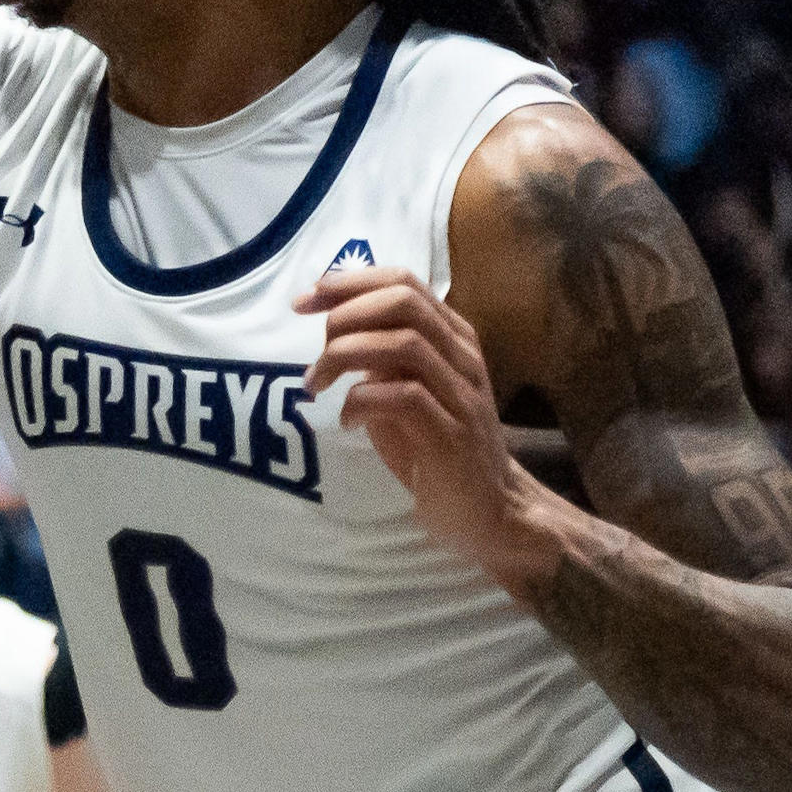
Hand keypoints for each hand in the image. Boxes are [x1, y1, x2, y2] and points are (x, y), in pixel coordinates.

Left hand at [295, 266, 553, 595]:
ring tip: (317, 384)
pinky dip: (361, 401)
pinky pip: (402, 397)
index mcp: (452, 338)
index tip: (303, 301)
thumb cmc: (435, 446)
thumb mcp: (404, 388)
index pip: (404, 283)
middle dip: (345, 314)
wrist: (487, 509)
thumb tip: (335, 327)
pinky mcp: (451, 435)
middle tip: (315, 348)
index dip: (348, 283)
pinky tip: (346, 421)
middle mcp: (462, 358)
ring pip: (403, 344)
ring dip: (344, 356)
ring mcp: (461, 395)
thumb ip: (381, 355)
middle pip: (403, 302)